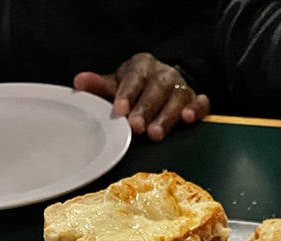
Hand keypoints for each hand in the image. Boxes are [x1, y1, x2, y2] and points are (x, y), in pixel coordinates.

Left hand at [73, 52, 209, 140]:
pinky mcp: (195, 99)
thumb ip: (100, 87)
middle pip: (157, 88)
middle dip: (146, 108)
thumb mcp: (116, 86)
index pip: (134, 77)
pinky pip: (201, 102)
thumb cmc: (135, 90)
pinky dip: (196, 109)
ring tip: (156, 134)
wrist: (160, 88)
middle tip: (137, 127)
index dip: (128, 93)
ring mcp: (181, 86)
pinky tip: (189, 119)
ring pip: (177, 97)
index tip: (120, 110)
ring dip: (167, 116)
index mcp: (142, 65)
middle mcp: (163, 73)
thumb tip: (79, 82)